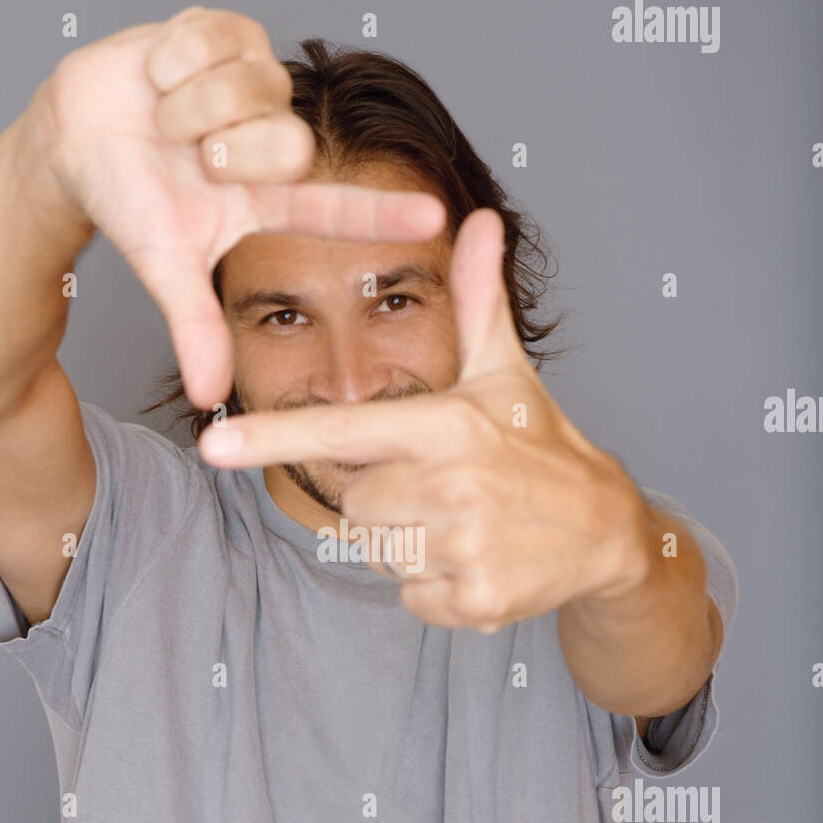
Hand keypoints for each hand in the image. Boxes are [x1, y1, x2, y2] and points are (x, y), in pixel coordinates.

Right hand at [28, 6, 444, 409]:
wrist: (76, 139)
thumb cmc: (131, 202)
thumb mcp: (166, 268)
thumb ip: (194, 328)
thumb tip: (206, 396)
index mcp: (272, 197)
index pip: (339, 209)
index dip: (385, 214)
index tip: (436, 220)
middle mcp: (275, 138)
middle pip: (288, 144)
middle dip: (225, 152)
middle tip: (190, 159)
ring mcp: (257, 83)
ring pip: (249, 86)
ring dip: (190, 105)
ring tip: (164, 119)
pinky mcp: (230, 32)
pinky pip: (215, 37)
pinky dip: (173, 60)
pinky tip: (159, 75)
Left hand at [199, 207, 653, 631]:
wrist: (607, 529)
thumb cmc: (541, 444)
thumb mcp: (505, 375)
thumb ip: (477, 302)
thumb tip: (480, 221)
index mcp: (448, 426)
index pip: (344, 433)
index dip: (273, 438)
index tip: (215, 445)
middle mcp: (454, 486)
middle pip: (354, 503)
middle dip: (384, 500)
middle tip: (442, 489)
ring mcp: (466, 548)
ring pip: (379, 552)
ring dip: (408, 544)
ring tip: (464, 524)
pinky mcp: (478, 601)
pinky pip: (411, 597)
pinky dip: (435, 588)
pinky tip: (478, 561)